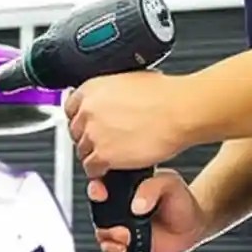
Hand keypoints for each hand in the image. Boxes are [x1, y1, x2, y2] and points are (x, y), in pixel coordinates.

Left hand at [66, 70, 192, 178]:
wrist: (181, 110)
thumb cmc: (167, 96)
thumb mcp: (131, 80)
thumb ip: (111, 92)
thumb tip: (110, 98)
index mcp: (92, 88)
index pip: (71, 108)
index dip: (82, 120)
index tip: (89, 125)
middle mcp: (88, 110)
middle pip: (76, 132)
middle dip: (90, 138)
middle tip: (106, 141)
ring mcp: (93, 133)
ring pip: (82, 152)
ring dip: (95, 155)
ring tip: (114, 153)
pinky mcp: (102, 155)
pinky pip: (91, 170)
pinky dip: (100, 172)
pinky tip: (113, 166)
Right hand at [93, 169, 210, 251]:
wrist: (192, 225)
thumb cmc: (180, 200)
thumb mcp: (170, 184)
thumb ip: (153, 187)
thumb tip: (137, 205)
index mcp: (124, 186)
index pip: (101, 184)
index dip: (97, 189)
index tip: (101, 193)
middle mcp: (118, 207)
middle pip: (97, 211)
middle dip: (101, 217)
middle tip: (116, 222)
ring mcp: (119, 226)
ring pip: (101, 232)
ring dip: (109, 236)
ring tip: (125, 236)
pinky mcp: (124, 244)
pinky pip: (110, 249)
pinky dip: (113, 250)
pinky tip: (123, 248)